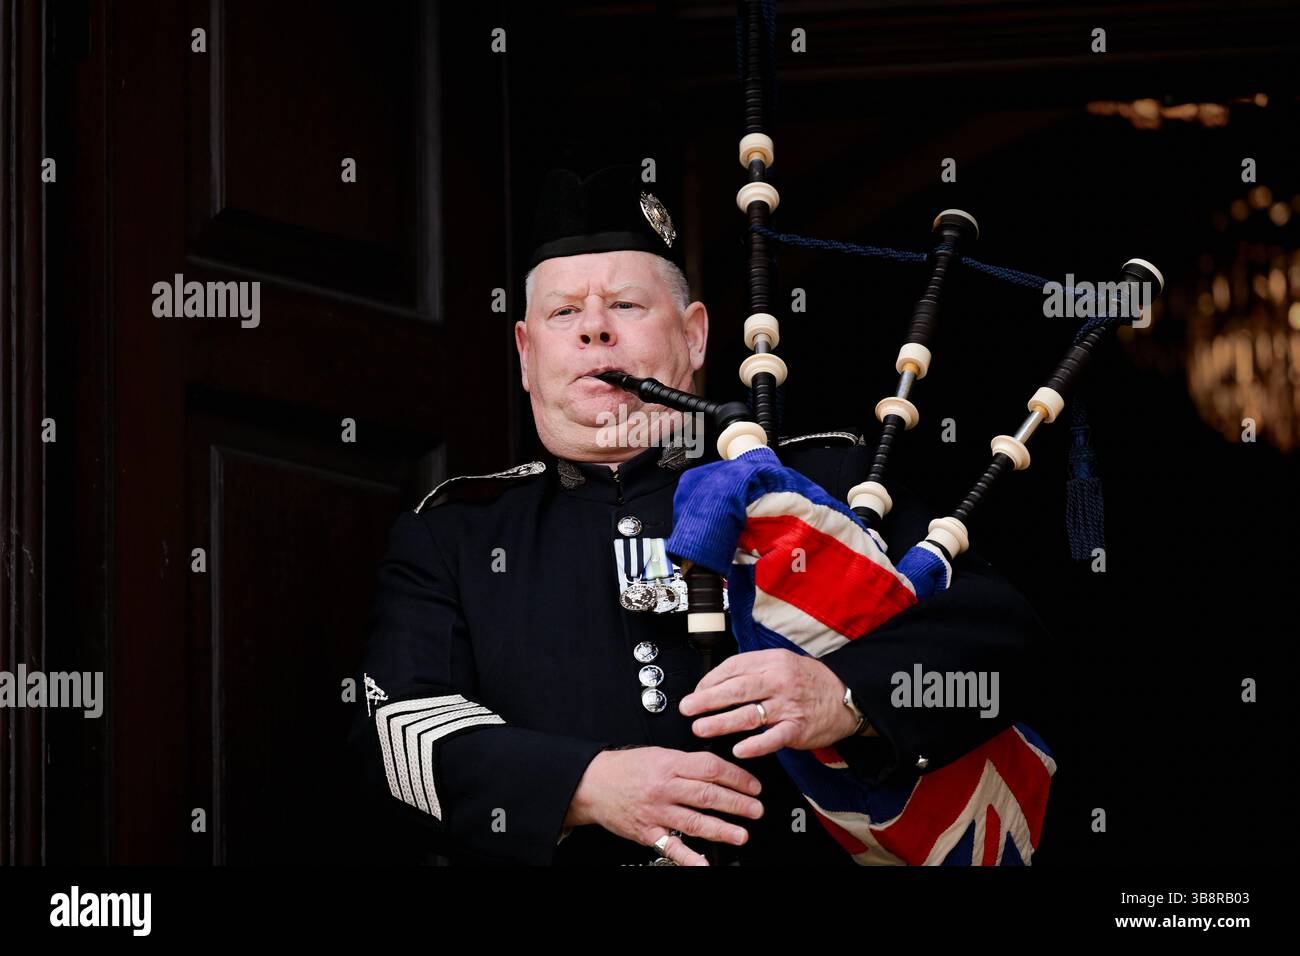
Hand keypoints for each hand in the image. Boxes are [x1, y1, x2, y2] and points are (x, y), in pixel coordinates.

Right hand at [563, 746, 763, 865]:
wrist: (592, 783)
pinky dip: (689, 858)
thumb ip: (686, 762)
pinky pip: (671, 847)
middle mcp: (665, 787)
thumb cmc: (625, 767)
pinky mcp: (647, 832)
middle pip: (707, 795)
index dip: (736, 777)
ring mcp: (657, 812)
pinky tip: (704, 864)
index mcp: (670, 764)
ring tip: (741, 834)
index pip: (711, 768)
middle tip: (756, 809)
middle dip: (737, 804)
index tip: (753, 785)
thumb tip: (718, 769)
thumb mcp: (658, 753)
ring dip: (721, 829)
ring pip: (694, 821)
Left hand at [679, 648, 859, 758]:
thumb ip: (754, 670)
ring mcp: (788, 705)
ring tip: (700, 728)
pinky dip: (755, 745)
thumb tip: (717, 682)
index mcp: (772, 661)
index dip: (710, 680)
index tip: (696, 691)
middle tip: (687, 708)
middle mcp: (779, 680)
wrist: (847, 696)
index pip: (733, 667)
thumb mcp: (783, 662)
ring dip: (721, 722)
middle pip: (736, 689)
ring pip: (748, 714)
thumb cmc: (809, 681)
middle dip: (707, 700)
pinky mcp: (797, 728)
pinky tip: (739, 750)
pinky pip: (772, 738)